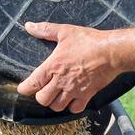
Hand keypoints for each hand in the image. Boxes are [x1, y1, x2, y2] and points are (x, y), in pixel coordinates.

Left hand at [17, 23, 134, 112]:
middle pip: (43, 100)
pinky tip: (72, 100)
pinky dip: (72, 107)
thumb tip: (29, 26)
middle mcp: (61, 81)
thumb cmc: (89, 41)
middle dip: (41, 96)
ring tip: (57, 96)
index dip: (24, 88)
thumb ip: (45, 30)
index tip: (23, 88)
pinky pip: (75, 109)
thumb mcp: (65, 31)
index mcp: (53, 66)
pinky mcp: (87, 95)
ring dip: (55, 103)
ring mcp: (74, 90)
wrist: (111, 52)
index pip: (32, 84)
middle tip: (44, 90)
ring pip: (57, 107)